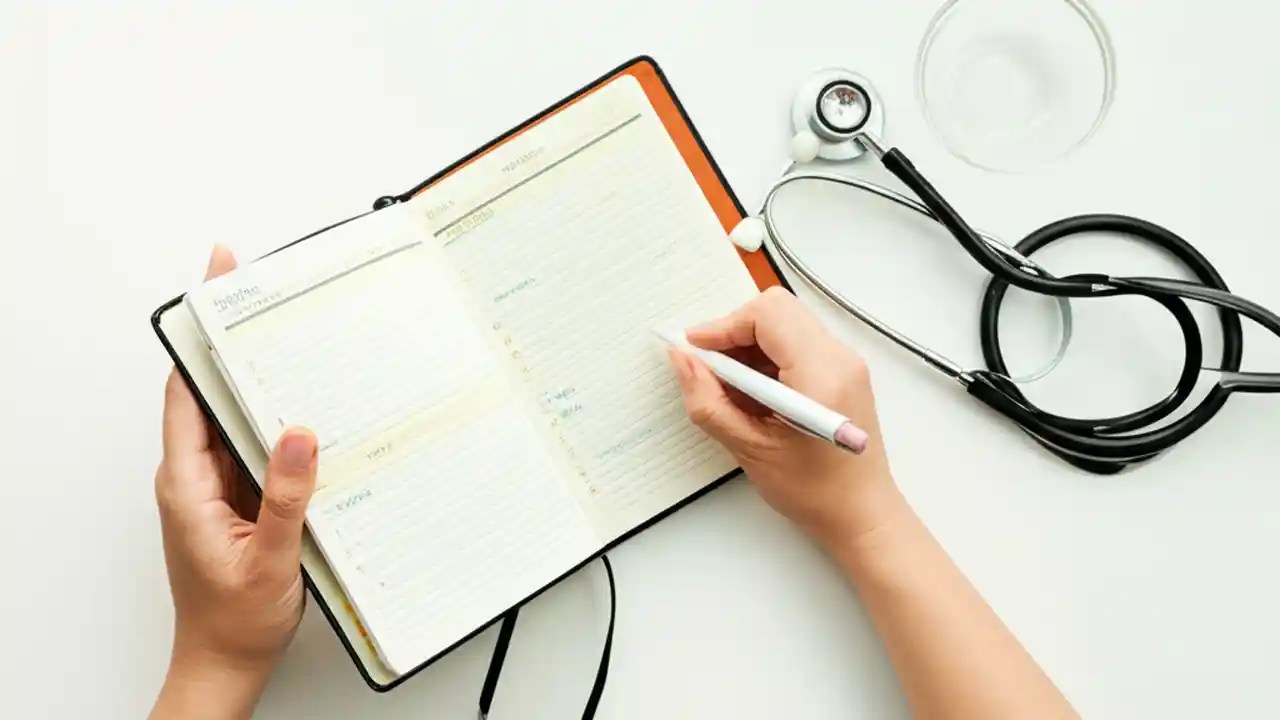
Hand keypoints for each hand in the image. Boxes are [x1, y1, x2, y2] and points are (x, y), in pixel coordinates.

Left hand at [151, 247, 318, 719]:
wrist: (225, 663)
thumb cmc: (233, 622)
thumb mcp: (266, 559)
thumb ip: (284, 497)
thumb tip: (297, 436)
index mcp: (185, 484)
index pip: (186, 391)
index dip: (200, 335)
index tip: (216, 286)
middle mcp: (195, 479)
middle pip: (214, 395)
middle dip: (242, 346)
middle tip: (275, 300)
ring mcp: (217, 490)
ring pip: (239, 423)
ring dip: (268, 391)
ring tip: (304, 350)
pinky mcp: (239, 502)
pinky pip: (258, 452)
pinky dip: (282, 431)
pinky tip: (313, 421)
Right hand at [668, 287, 900, 543]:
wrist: (862, 515)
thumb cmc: (816, 492)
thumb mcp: (749, 448)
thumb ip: (709, 401)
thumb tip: (682, 360)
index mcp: (821, 374)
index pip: (768, 315)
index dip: (723, 326)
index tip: (695, 349)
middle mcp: (839, 358)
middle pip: (777, 312)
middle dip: (734, 333)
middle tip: (709, 367)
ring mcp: (844, 363)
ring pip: (784, 326)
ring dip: (749, 348)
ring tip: (730, 389)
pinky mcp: (841, 372)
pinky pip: (796, 345)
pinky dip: (766, 360)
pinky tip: (753, 396)